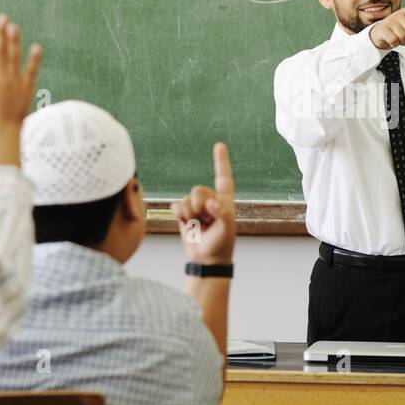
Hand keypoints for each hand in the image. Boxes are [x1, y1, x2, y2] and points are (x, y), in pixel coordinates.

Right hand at [0, 15, 41, 166]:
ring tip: (14, 26)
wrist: (3, 129)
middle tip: (3, 17)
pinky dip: (33, 60)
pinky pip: (30, 72)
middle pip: (0, 51)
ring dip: (13, 42)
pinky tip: (36, 47)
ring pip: (13, 58)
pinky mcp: (26, 88)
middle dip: (1, 34)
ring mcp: (13, 82)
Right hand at [171, 142, 235, 264]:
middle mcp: (210, 199)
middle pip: (198, 190)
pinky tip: (187, 225)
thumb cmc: (222, 244)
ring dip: (190, 215)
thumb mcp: (227, 230)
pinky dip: (180, 216)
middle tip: (207, 222)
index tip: (219, 145)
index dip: (221, 161)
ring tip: (199, 226)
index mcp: (225, 200)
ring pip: (186, 199)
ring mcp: (196, 206)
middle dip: (199, 207)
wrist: (206, 259)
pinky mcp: (184, 213)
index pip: (223, 177)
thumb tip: (213, 203)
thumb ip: (223, 214)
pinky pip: (176, 206)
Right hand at [367, 4, 404, 49]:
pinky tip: (393, 42)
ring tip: (399, 41)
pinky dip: (395, 44)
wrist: (380, 34)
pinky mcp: (382, 29)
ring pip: (402, 36)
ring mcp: (389, 21)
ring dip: (402, 42)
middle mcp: (397, 15)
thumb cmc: (397, 31)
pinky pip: (394, 40)